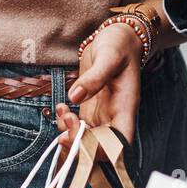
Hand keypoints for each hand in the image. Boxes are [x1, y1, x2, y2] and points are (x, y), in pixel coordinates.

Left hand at [53, 22, 141, 149]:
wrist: (117, 37)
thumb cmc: (119, 45)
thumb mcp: (108, 56)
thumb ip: (94, 77)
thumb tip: (74, 96)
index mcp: (125, 108)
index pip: (119, 143)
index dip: (101, 150)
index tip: (80, 136)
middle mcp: (115, 117)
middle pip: (100, 147)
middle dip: (79, 143)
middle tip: (66, 122)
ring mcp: (102, 115)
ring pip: (86, 140)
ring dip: (69, 133)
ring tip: (61, 110)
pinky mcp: (90, 110)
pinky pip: (77, 128)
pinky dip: (65, 124)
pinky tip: (60, 107)